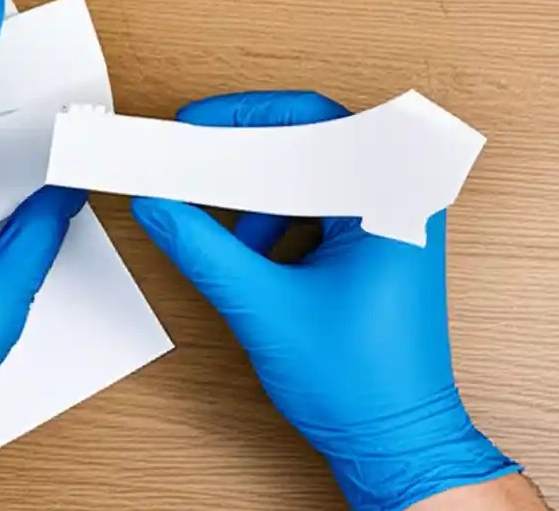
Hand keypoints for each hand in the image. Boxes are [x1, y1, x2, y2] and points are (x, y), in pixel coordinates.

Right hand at [130, 91, 519, 509]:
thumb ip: (201, 249)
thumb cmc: (362, 385)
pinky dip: (275, 220)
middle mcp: (400, 207)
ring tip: (219, 217)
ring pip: (310, 177)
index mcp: (391, 204)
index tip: (195, 125)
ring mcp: (390, 228)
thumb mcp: (261, 306)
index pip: (315, 122)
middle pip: (311, 144)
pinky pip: (317, 210)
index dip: (245, 115)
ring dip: (257, 194)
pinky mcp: (374, 251)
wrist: (394, 443)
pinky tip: (247, 249)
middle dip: (244, 155)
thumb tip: (158, 208)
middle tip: (193, 157)